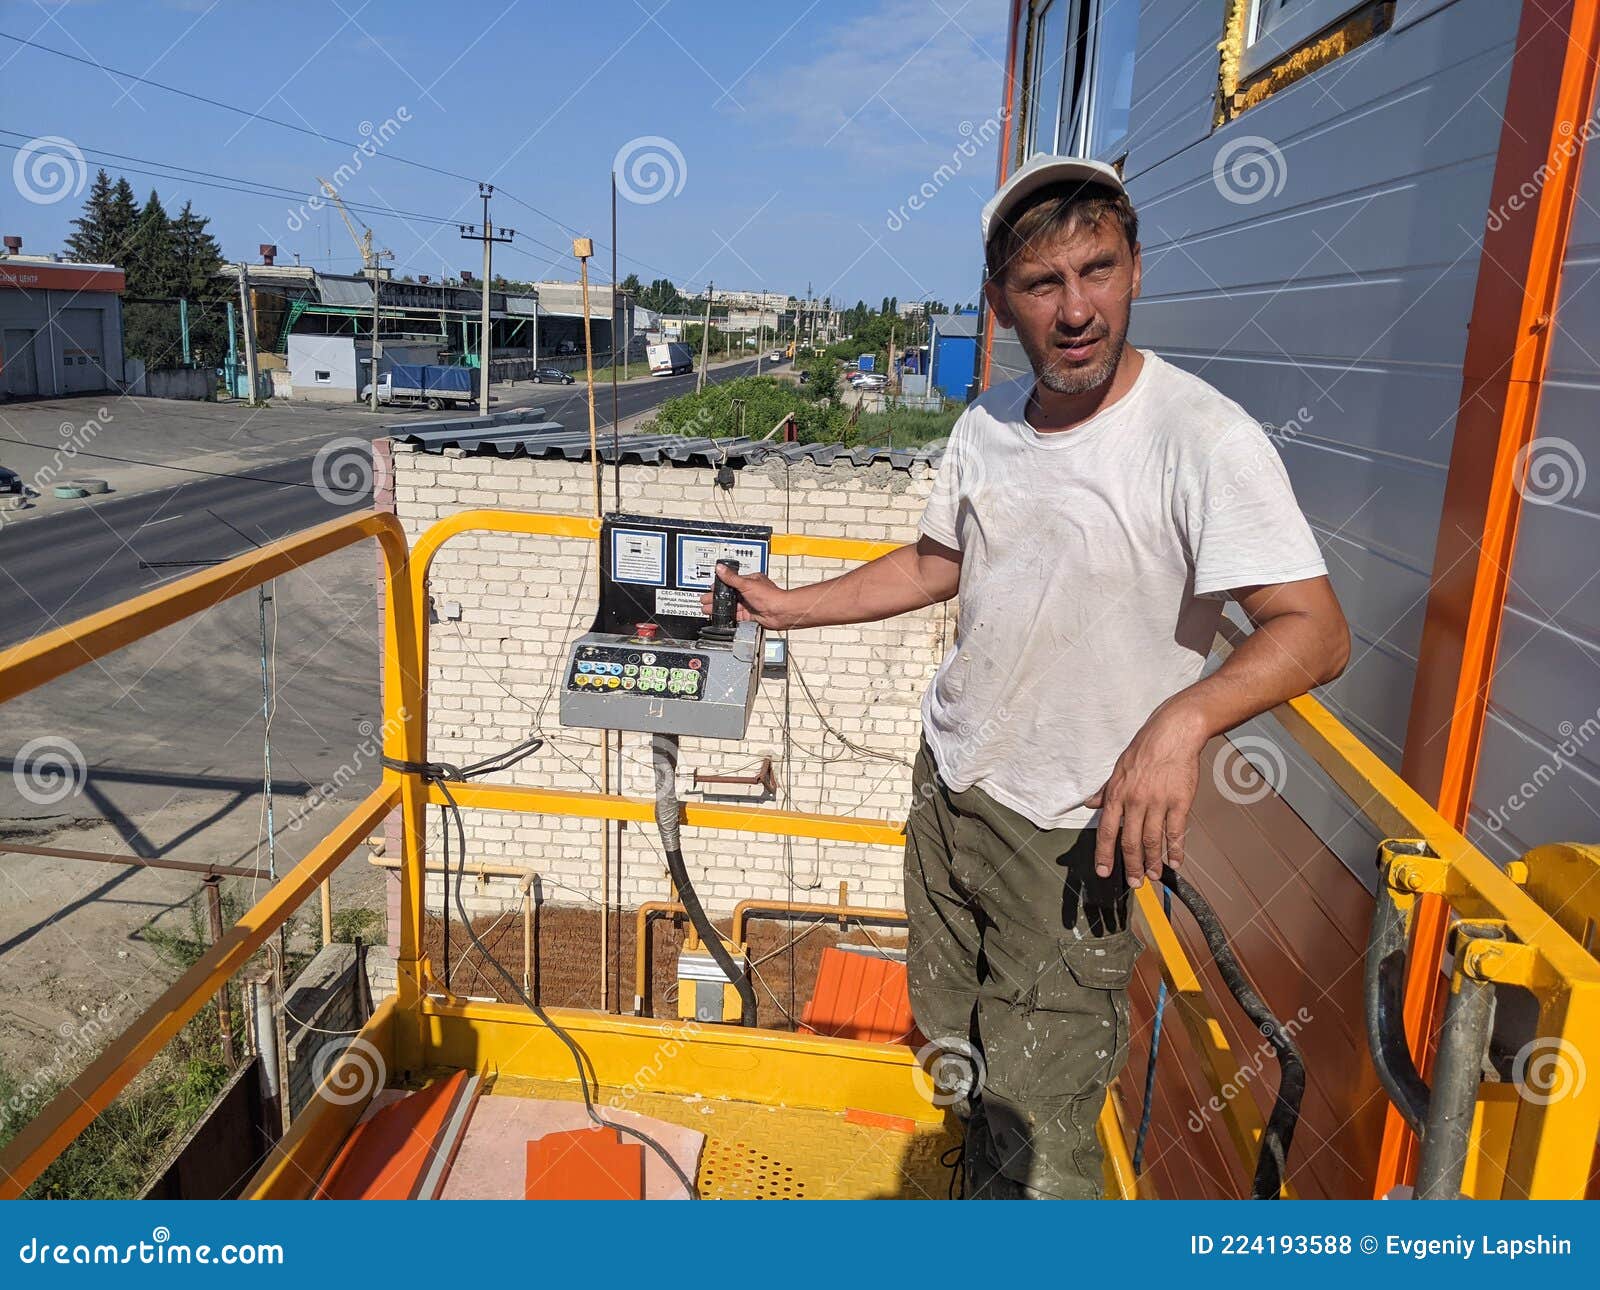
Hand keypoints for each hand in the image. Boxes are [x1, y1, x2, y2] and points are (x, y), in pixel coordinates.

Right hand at [698, 562, 794, 628]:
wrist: (781, 612)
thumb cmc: (770, 596)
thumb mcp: (747, 584)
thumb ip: (731, 578)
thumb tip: (720, 568)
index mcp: (750, 581)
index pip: (730, 582)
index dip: (719, 586)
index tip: (710, 589)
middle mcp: (749, 592)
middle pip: (729, 595)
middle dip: (716, 598)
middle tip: (705, 600)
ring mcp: (750, 604)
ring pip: (731, 606)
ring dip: (719, 607)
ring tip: (708, 609)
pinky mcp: (750, 615)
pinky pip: (736, 615)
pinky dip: (727, 616)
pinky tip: (720, 617)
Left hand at [1087, 701, 1206, 888]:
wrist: (1172, 734)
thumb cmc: (1144, 750)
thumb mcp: (1118, 769)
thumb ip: (1105, 791)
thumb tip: (1089, 804)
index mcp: (1117, 795)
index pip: (1107, 831)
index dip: (1104, 854)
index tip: (1104, 872)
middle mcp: (1135, 801)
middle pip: (1131, 842)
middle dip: (1131, 866)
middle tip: (1135, 883)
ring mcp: (1158, 802)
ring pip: (1153, 841)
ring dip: (1153, 862)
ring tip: (1154, 876)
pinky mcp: (1179, 802)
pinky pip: (1176, 832)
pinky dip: (1175, 850)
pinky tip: (1175, 862)